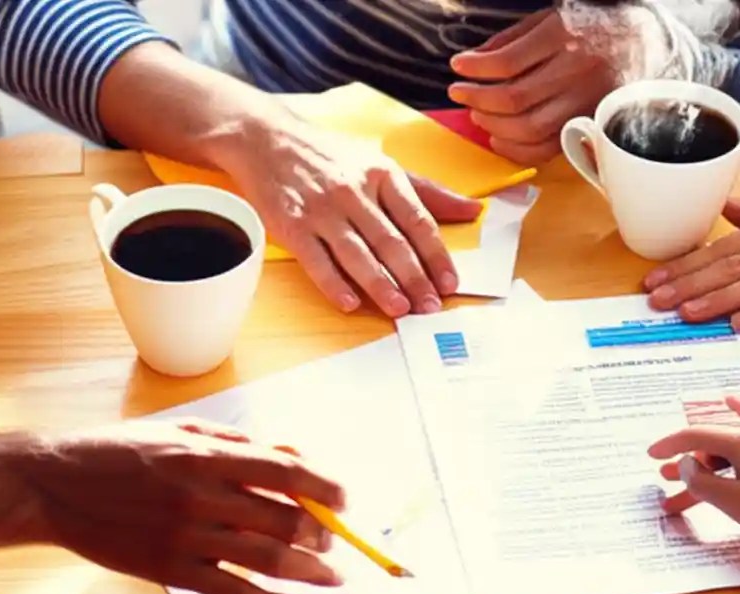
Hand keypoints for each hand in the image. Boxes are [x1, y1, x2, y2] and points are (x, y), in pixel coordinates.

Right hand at [7, 420, 346, 593]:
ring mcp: (186, 535)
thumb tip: (291, 455)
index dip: (323, 487)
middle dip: (319, 534)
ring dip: (308, 572)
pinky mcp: (170, 569)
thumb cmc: (119, 453)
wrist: (54, 485)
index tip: (345, 500)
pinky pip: (230, 592)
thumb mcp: (181, 432)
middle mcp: (202, 495)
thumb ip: (237, 444)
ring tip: (332, 580)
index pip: (284, 471)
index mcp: (207, 456)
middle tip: (333, 543)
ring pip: (265, 558)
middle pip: (281, 519)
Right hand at [213, 109, 482, 316]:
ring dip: (380, 284)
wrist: (266, 139)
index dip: (437, 254)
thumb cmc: (331, 155)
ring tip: (401, 309)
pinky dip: (333, 283)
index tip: (450, 282)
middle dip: (415, 277)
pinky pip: (316, 260)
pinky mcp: (291, 225)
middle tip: (431, 306)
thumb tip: (473, 209)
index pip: (418, 220)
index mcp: (382, 174)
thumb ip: (428, 191)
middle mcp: (354, 191)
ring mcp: (321, 210)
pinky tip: (350, 303)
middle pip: (391, 241)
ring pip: (357, 253)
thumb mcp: (382, 163)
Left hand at [449, 9, 618, 164]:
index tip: (458, 67)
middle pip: (515, 99)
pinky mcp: (588, 124)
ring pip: (530, 128)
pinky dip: (517, 150)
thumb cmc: (593, 28)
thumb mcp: (552, 19)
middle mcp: (576, 71)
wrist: (645, 44)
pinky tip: (499, 139)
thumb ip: (512, 38)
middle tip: (461, 94)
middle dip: (479, 100)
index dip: (476, 68)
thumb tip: (475, 60)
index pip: (508, 61)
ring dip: (494, 126)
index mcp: (565, 37)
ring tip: (478, 114)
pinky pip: (548, 148)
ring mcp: (585, 101)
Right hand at [648, 396, 739, 553]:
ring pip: (726, 450)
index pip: (697, 436)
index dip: (671, 445)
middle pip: (710, 444)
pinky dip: (738, 420)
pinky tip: (732, 400)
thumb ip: (701, 481)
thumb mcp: (731, 500)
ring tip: (685, 477)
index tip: (651, 456)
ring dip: (704, 463)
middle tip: (663, 476)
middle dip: (685, 461)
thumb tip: (685, 464)